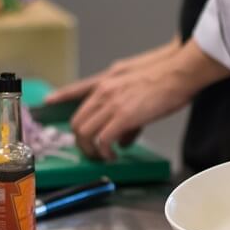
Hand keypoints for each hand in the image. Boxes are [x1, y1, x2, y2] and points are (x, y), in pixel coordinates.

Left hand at [69, 40, 229, 159]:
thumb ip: (127, 114)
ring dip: (91, 150)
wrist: (180, 71)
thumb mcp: (140, 88)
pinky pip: (103, 140)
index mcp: (107, 80)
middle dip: (81, 141)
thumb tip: (122, 140)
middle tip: (92, 152)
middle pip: (77, 120)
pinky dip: (105, 152)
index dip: (61, 97)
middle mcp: (104, 91)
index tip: (48, 102)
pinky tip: (113, 156)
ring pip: (84, 132)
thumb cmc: (167, 77)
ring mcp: (111, 103)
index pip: (77, 89)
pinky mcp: (123, 116)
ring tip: (102, 158)